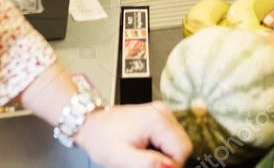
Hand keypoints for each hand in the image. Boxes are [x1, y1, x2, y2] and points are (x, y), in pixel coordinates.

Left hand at [75, 102, 190, 167]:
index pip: (183, 150)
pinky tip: (145, 146)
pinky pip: (170, 138)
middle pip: (182, 145)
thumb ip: (148, 164)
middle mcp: (163, 112)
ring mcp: (161, 112)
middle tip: (144, 160)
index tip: (152, 166)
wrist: (91, 125)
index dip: (170, 165)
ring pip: (177, 143)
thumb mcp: (121, 159)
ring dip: (164, 153)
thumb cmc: (102, 140)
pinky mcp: (159, 116)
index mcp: (156, 120)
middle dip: (167, 159)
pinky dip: (160, 146)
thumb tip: (170, 166)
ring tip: (142, 152)